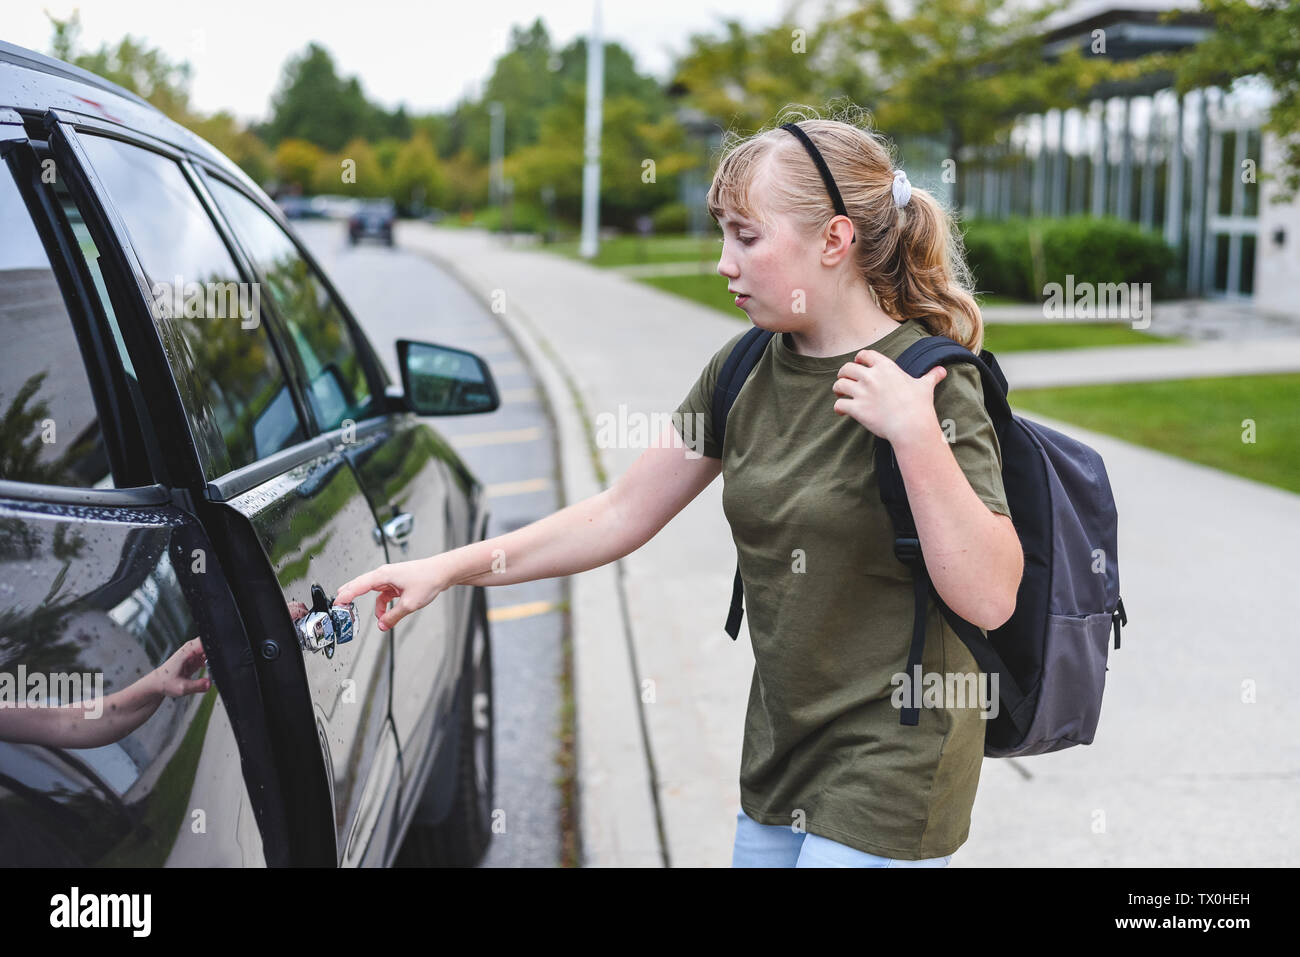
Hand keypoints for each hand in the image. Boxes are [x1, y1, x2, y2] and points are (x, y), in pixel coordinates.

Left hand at [154, 637, 211, 697]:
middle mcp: (189, 650)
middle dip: (215, 654)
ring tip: (211, 669)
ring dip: (213, 659)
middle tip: (214, 666)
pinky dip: (210, 663)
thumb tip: (210, 683)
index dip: (214, 647)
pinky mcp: (194, 660)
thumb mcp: (182, 688)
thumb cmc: (164, 682)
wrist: (157, 684)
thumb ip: (198, 686)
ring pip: (209, 651)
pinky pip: (207, 657)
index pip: (205, 641)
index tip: (218, 657)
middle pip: (209, 645)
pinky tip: (208, 670)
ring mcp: (192, 654)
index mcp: (186, 652)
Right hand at [333, 556, 447, 631]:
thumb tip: (382, 625)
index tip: (336, 603)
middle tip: (341, 607)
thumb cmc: (427, 579)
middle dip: (351, 596)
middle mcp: (384, 574)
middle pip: (361, 586)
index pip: (358, 585)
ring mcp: (390, 578)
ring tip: (379, 619)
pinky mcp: (397, 582)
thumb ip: (393, 616)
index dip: (345, 595)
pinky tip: (387, 614)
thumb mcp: (409, 604)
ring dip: (376, 607)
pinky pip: (384, 595)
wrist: (442, 572)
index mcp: (383, 575)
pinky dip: (384, 605)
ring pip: (374, 593)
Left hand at [832, 350, 945, 444]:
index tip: (858, 364)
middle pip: (847, 368)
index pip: (865, 355)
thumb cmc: (919, 405)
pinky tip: (841, 411)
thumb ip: (931, 376)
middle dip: (844, 374)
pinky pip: (839, 404)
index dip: (859, 359)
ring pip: (839, 384)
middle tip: (844, 380)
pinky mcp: (856, 409)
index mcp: (885, 367)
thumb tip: (942, 370)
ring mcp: (862, 392)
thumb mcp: (925, 387)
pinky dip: (838, 408)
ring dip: (838, 389)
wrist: (911, 426)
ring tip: (840, 394)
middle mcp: (871, 377)